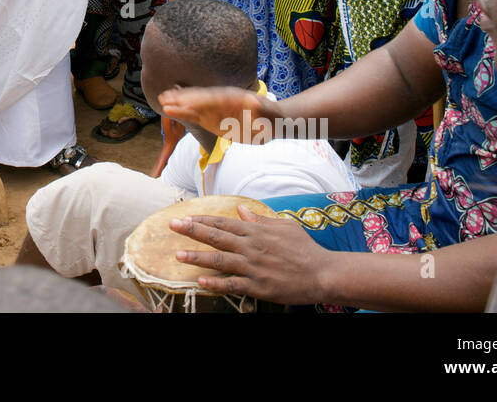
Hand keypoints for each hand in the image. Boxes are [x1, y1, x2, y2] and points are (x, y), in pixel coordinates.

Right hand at [156, 85, 281, 140]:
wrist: (271, 120)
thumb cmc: (271, 117)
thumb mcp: (268, 113)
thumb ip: (259, 109)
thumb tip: (252, 104)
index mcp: (233, 98)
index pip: (213, 98)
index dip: (199, 100)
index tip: (185, 101)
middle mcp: (221, 101)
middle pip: (200, 98)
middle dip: (183, 99)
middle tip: (165, 98)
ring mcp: (215, 110)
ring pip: (194, 106)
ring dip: (179, 104)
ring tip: (162, 101)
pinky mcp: (212, 119)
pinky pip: (196, 116)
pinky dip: (183, 113)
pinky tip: (171, 110)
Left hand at [170, 204, 333, 304]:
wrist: (323, 273)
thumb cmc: (304, 249)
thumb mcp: (283, 227)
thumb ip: (259, 219)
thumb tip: (241, 210)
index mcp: (257, 231)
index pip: (224, 223)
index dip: (202, 220)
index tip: (185, 216)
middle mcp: (252, 247)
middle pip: (217, 237)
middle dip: (192, 230)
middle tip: (172, 225)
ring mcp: (254, 267)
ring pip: (220, 260)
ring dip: (198, 257)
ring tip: (179, 254)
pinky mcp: (259, 287)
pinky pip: (233, 285)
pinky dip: (216, 283)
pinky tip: (201, 281)